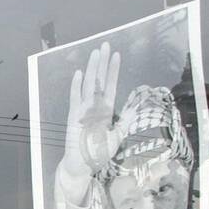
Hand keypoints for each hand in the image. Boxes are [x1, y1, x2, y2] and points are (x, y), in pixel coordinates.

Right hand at [59, 41, 120, 198]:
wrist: (82, 164)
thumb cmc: (98, 152)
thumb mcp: (117, 136)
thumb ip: (124, 121)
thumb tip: (136, 108)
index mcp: (105, 109)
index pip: (110, 85)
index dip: (113, 71)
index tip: (117, 55)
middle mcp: (94, 106)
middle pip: (98, 80)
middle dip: (102, 63)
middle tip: (105, 44)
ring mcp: (82, 110)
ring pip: (88, 85)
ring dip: (91, 69)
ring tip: (95, 53)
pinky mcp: (73, 117)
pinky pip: (75, 99)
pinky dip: (76, 87)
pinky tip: (78, 74)